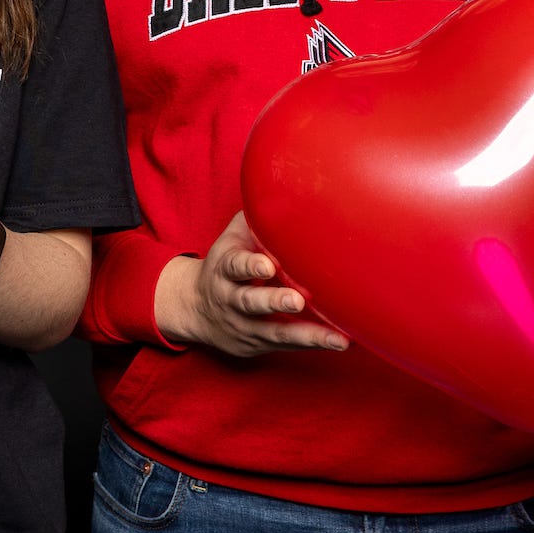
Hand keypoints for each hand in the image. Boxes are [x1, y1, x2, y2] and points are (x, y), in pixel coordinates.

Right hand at [155, 212, 348, 355]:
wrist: (192, 308)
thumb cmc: (225, 265)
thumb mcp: (230, 240)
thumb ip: (254, 220)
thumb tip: (287, 186)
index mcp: (224, 269)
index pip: (234, 266)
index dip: (249, 265)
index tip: (265, 264)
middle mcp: (231, 299)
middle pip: (250, 302)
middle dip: (273, 301)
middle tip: (297, 301)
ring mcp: (244, 326)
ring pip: (274, 332)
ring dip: (306, 335)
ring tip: (335, 339)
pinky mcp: (257, 345)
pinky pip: (286, 345)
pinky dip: (313, 344)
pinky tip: (341, 341)